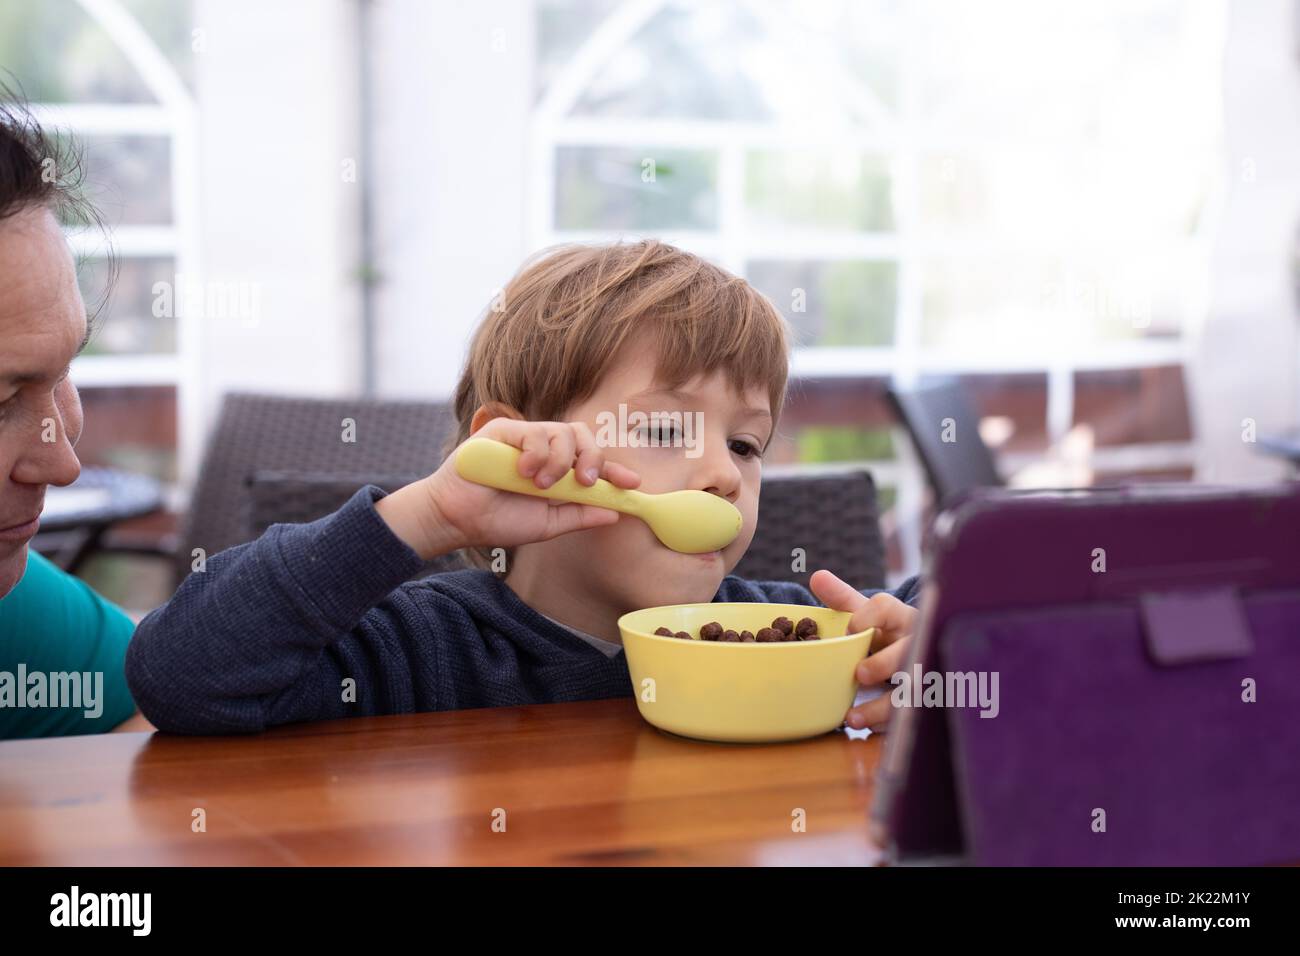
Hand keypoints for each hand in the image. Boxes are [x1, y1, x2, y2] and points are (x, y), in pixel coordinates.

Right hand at [379, 418, 641, 558]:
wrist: (459, 520)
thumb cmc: (499, 521)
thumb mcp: (548, 524)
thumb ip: (580, 516)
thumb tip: (616, 512)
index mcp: (558, 472)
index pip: (592, 463)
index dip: (614, 471)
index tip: (632, 484)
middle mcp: (544, 451)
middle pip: (583, 438)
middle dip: (592, 458)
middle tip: (585, 481)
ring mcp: (524, 439)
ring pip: (563, 432)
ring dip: (560, 460)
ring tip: (541, 485)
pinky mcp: (503, 430)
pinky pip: (534, 430)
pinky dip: (536, 452)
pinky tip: (525, 472)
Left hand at [809, 569, 918, 732]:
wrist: (922, 653)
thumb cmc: (888, 633)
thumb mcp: (868, 616)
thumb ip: (843, 600)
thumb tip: (817, 575)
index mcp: (898, 617)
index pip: (886, 608)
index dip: (867, 617)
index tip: (849, 629)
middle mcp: (915, 643)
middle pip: (908, 650)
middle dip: (886, 663)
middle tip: (858, 674)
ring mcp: (924, 673)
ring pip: (912, 689)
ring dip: (882, 705)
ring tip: (852, 717)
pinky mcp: (926, 700)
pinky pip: (914, 714)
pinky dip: (889, 725)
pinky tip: (868, 730)